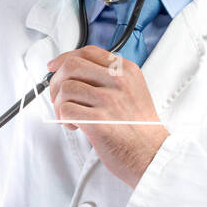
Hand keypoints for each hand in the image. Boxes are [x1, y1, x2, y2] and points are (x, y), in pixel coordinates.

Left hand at [46, 46, 168, 187]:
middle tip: (57, 97)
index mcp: (126, 71)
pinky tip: (74, 126)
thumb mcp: (133, 91)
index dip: (64, 58)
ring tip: (70, 116)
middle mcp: (118, 82)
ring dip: (59, 104)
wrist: (152, 155)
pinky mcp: (98, 121)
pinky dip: (63, 118)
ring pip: (65, 88)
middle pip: (71, 66)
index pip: (88, 52)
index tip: (54, 67)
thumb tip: (72, 72)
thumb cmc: (139, 128)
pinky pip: (66, 109)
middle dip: (56, 81)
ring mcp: (109, 100)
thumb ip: (107, 78)